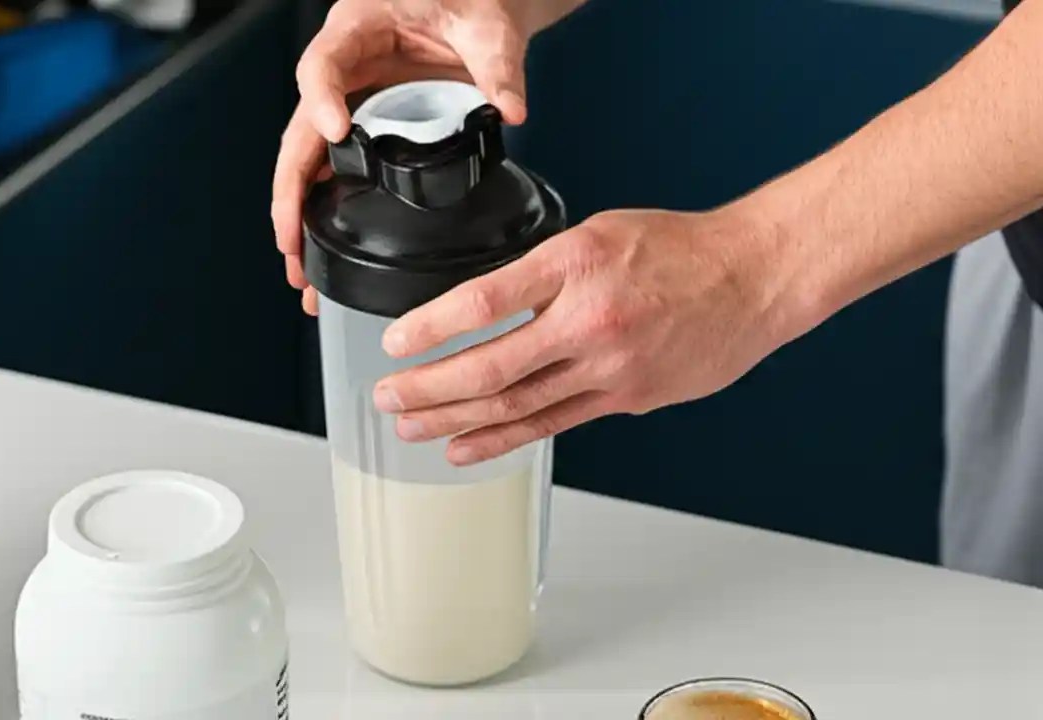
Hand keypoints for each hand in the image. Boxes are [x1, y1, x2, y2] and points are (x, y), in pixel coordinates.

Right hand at [272, 0, 539, 314]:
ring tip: (300, 263)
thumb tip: (511, 108)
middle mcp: (343, 66)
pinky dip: (326, 205)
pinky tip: (323, 245)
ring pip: (309, 157)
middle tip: (290, 240)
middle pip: (300, 129)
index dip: (322, 99)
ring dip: (300, 210)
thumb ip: (499, 65)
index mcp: (357, 27)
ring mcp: (350, 97)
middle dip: (291, 189)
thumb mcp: (486, 25)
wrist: (481, 6)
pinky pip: (335, 165)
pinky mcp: (366, 122)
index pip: (323, 64)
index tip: (336, 131)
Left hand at [372, 207, 808, 464]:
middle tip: (386, 397)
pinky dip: (503, 438)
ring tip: (409, 427)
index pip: (485, 302)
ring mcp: (608, 367)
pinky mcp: (625, 398)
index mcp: (575, 263)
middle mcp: (588, 319)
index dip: (431, 327)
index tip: (394, 343)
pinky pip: (552, 423)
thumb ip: (542, 270)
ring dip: (454, 420)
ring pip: (515, 404)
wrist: (752, 279)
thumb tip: (485, 308)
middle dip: (428, 387)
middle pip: (491, 366)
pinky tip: (466, 447)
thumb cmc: (678, 249)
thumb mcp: (597, 233)